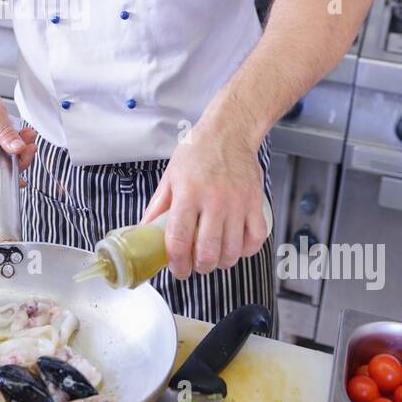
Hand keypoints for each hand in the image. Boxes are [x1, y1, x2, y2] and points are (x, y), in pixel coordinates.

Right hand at [0, 82, 36, 184]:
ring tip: (25, 134)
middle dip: (19, 158)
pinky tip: (17, 134)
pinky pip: (1, 152)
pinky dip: (11, 144)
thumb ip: (6, 132)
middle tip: (29, 143)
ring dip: (17, 149)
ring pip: (2, 160)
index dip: (5, 179)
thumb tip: (18, 149)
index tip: (22, 177)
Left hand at [139, 124, 268, 278]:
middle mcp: (214, 200)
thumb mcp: (170, 176)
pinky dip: (246, 250)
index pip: (179, 240)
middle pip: (208, 251)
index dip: (177, 263)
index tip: (177, 269)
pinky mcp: (256, 202)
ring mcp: (238, 202)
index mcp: (188, 193)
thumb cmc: (198, 151)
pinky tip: (236, 247)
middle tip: (195, 266)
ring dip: (222, 262)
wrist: (229, 131)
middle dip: (200, 267)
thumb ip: (158, 207)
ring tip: (214, 258)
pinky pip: (255, 238)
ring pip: (232, 250)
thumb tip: (145, 231)